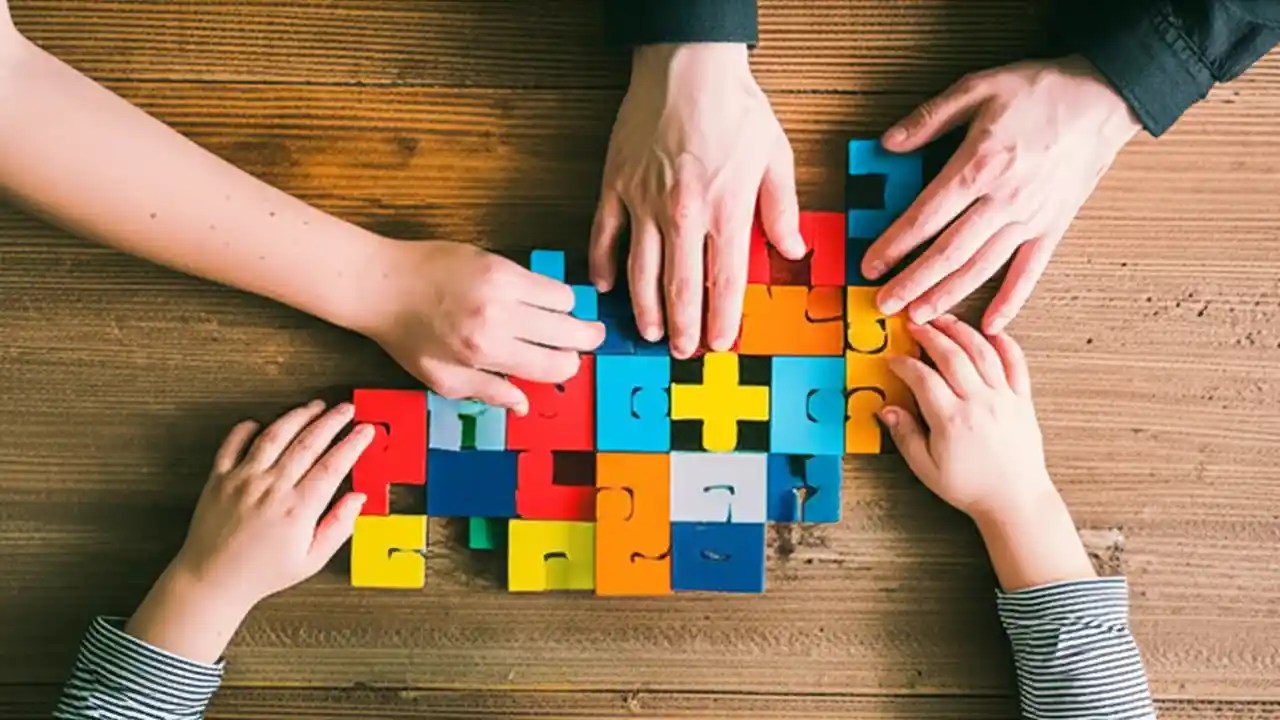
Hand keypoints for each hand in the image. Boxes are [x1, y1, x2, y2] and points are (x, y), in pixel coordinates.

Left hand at [126, 401, 372, 660]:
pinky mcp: (219, 477)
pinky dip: (249, 427)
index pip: (334, 465)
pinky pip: (234, 441)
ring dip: (299, 415)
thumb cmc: (262, 573)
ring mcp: (243, 479)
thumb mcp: (312, 560)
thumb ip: (339, 527)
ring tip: (315, 406)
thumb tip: (358, 498)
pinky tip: (264, 422)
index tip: (366, 430)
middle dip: (333, 421)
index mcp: (297, 509)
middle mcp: (270, 488)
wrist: (212, 580)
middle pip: (309, 442)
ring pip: (276, 434)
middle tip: (347, 409)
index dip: (353, 443)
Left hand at [355, 240, 604, 412]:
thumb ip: (488, 392)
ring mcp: (502, 285)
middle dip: (585, 339)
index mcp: (486, 352)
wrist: (381, 283)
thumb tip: (522, 404)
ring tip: (557, 319)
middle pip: (571, 332)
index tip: (567, 364)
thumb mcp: (442, 379)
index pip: (554, 365)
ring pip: (566, 301)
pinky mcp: (499, 261)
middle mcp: (499, 317)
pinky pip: (543, 279)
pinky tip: (537, 299)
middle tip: (589, 339)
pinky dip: (548, 291)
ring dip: (566, 313)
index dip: (567, 368)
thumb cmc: (406, 334)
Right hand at [590, 43, 805, 357]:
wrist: (687, 65)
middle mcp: (683, 216)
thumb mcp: (776, 156)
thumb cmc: (735, 107)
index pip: (725, 282)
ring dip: (645, 308)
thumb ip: (783, 210)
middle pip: (681, 288)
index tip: (719, 345)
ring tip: (649, 332)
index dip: (722, 320)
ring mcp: (643, 203)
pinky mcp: (615, 186)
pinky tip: (604, 287)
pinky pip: (603, 235)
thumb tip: (794, 249)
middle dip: (683, 328)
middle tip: (681, 353)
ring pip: (640, 271)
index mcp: (727, 211)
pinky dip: (602, 264)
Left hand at [863, 55, 1141, 333]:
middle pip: (949, 252)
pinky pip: (1030, 271)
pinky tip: (992, 324)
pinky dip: (1011, 300)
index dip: (895, 244)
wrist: (1104, 97)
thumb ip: (930, 118)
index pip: (926, 216)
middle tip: (884, 303)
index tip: (871, 263)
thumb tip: (888, 143)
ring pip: (982, 267)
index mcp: (980, 165)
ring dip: (948, 295)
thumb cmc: (1041, 90)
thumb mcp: (977, 87)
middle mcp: (1004, 199)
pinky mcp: (1054, 226)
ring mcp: (1031, 217)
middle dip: (912, 282)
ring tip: (920, 316)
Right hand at [880, 316, 1094, 589]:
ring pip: (982, 351)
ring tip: (944, 319)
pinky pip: (1015, 362)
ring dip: (960, 330)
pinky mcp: (1022, 400)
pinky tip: (990, 332)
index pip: (922, 378)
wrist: (1014, 500)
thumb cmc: (970, 487)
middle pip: (951, 355)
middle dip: (929, 335)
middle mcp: (979, 403)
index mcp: (952, 420)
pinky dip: (1004, 343)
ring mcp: (1003, 398)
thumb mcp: (926, 469)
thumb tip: (886, 410)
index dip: (904, 364)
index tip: (893, 359)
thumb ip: (905, 436)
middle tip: (913, 324)